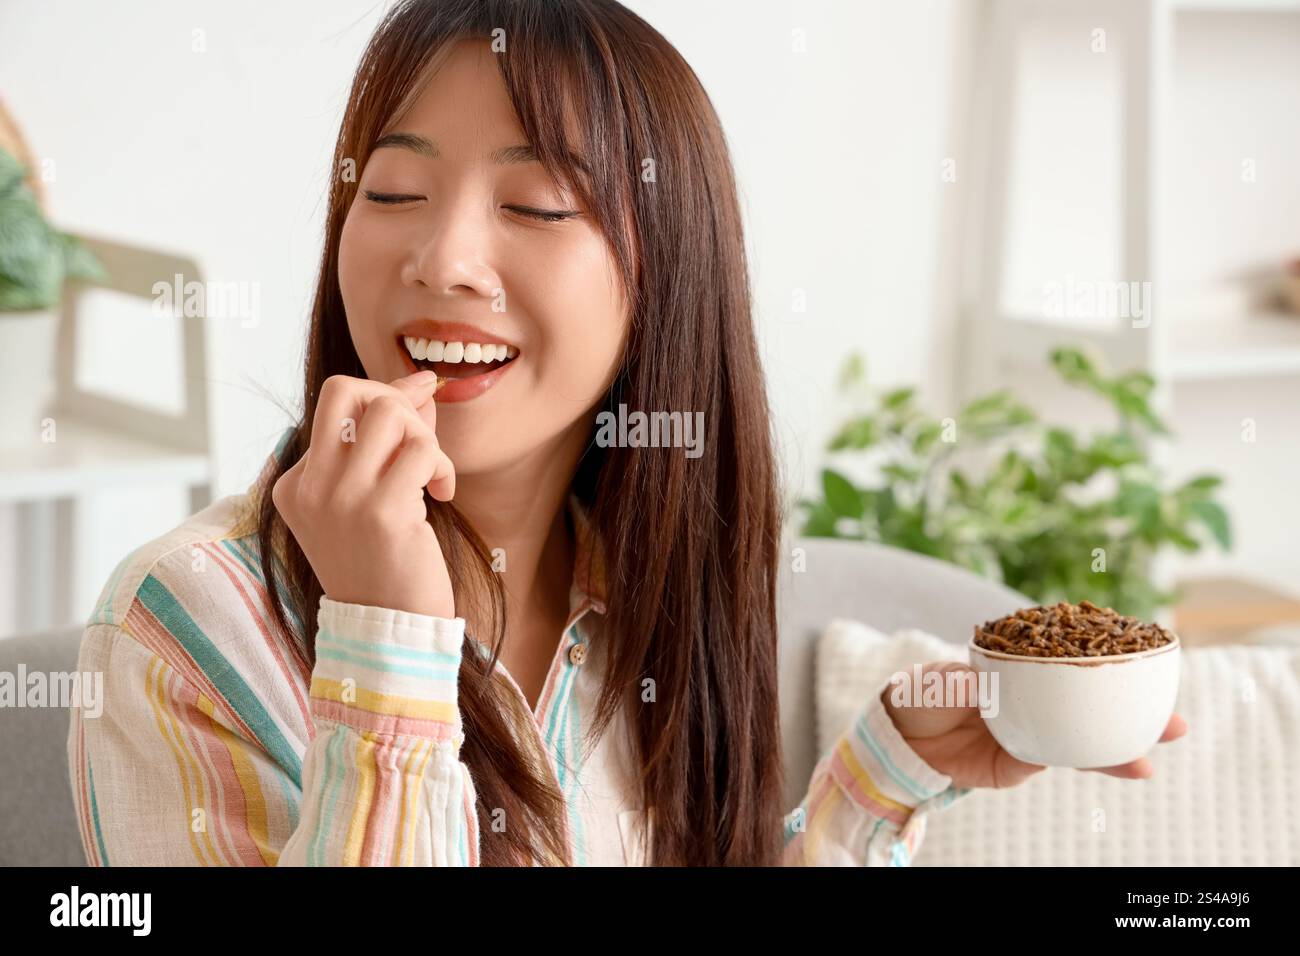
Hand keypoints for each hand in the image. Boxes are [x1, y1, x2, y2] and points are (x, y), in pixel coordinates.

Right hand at [271, 370, 457, 618]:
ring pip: (390, 413)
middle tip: (418, 440)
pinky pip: (422, 451)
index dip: (384, 397)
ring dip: (424, 436)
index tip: (415, 413)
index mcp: (295, 484)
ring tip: (430, 474)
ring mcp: (341, 498)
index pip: (334, 402)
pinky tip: (441, 496)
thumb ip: (388, 439)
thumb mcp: (372, 497)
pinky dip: (442, 467)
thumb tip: (421, 383)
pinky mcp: (381, 511)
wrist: (388, 632)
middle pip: (348, 389)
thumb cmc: (385, 564)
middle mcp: (309, 487)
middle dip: (395, 399)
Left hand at [880, 661, 1188, 788]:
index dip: (1109, 656)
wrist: (898, 738)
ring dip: (1122, 745)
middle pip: (1093, 700)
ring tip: (1155, 752)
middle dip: (1135, 708)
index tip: (1150, 655)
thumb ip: (964, 684)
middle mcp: (1038, 697)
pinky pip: (1059, 759)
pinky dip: (1089, 763)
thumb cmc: (922, 694)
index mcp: (1023, 665)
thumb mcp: (940, 680)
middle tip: (1175, 719)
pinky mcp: (1023, 761)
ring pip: (1087, 736)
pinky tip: (1120, 767)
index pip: (1071, 656)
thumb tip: (985, 690)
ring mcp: (1036, 729)